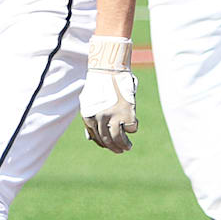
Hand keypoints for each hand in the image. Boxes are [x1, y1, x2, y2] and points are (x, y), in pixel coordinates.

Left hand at [80, 36, 136, 152]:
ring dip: (124, 145)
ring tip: (128, 147)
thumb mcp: (88, 102)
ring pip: (119, 138)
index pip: (96, 137)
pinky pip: (131, 127)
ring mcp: (113, 116)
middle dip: (114, 148)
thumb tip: (91, 138)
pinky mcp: (126, 113)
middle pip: (107, 140)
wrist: (109, 69)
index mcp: (88, 116)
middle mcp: (99, 118)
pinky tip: (132, 126)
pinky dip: (132, 128)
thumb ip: (90, 119)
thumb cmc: (99, 85)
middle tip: (120, 150)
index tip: (109, 146)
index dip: (103, 144)